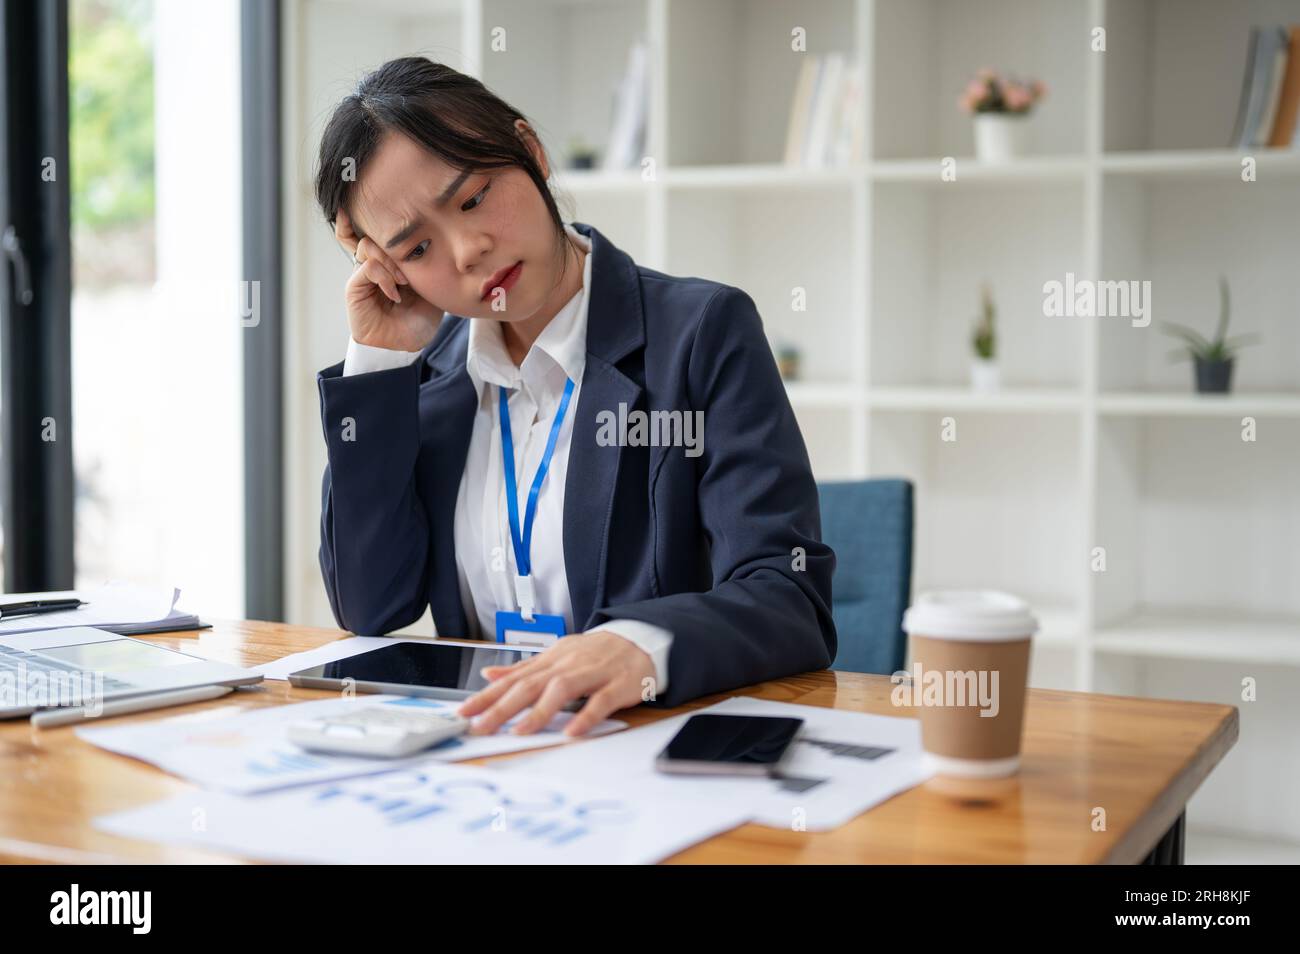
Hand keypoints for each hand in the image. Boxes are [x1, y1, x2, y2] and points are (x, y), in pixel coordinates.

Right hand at [335, 207, 441, 352]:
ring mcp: (362, 275)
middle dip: (391, 240)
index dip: (372, 213)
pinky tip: (395, 292)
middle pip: (372, 233)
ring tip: (405, 282)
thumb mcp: (429, 283)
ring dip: (391, 262)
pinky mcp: (354, 289)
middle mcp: (374, 263)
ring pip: (369, 247)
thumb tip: (436, 235)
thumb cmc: (421, 316)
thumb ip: (425, 260)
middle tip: (410, 264)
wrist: (410, 343)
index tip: (383, 198)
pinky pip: (367, 268)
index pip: (377, 230)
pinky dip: (383, 277)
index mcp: (390, 259)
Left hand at [457, 632, 655, 737]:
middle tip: (480, 726)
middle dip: (502, 706)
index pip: (514, 678)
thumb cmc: (597, 653)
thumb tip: (489, 676)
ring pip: (562, 689)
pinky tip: (571, 732)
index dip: (488, 696)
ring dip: (539, 711)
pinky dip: (586, 716)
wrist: (642, 640)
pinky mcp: (619, 685)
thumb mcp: (557, 656)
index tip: (464, 712)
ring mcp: (594, 673)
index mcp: (552, 659)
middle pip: (531, 684)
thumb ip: (524, 669)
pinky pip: (601, 701)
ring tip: (519, 731)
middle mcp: (568, 664)